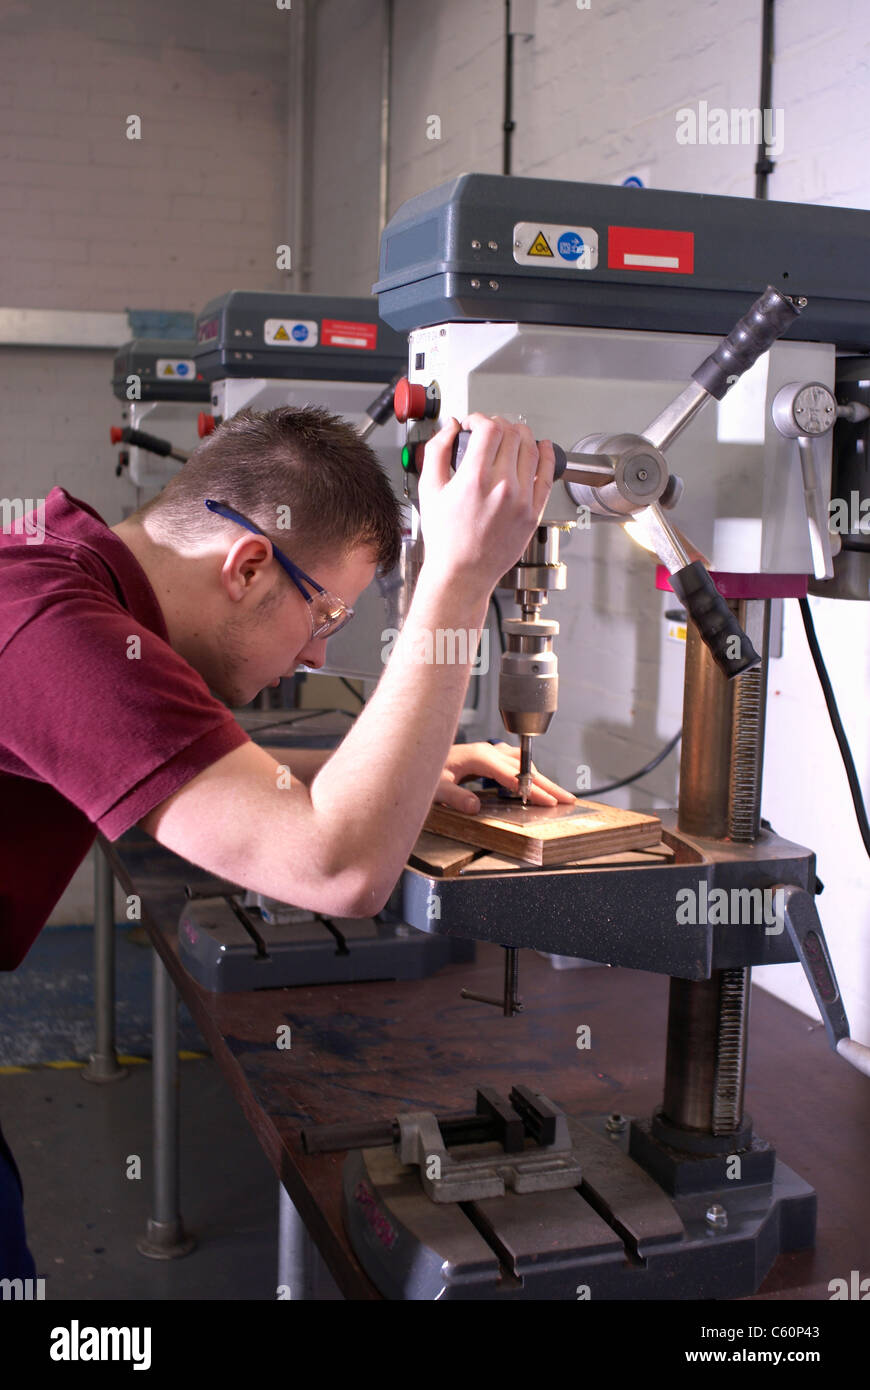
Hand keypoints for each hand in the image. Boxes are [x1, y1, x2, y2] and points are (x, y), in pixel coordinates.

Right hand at [417, 414, 555, 593]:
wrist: (463, 573)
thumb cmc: (445, 538)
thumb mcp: (429, 490)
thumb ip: (437, 451)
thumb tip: (451, 427)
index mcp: (474, 479)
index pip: (489, 428)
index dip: (480, 418)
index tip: (473, 424)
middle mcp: (502, 487)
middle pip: (512, 434)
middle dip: (498, 424)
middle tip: (489, 430)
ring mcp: (522, 500)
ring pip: (532, 448)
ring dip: (521, 434)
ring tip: (511, 436)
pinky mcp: (533, 512)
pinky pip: (547, 475)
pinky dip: (547, 455)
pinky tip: (542, 447)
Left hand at [433, 741, 576, 812]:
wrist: (417, 753)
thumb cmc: (425, 769)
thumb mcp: (436, 787)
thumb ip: (455, 797)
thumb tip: (474, 807)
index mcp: (479, 757)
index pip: (513, 776)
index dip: (532, 789)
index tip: (549, 801)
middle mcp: (487, 751)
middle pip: (524, 767)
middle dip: (547, 784)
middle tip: (567, 798)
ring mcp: (488, 752)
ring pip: (522, 763)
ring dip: (540, 777)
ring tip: (556, 793)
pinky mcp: (487, 756)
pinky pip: (515, 762)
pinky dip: (528, 771)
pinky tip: (533, 782)